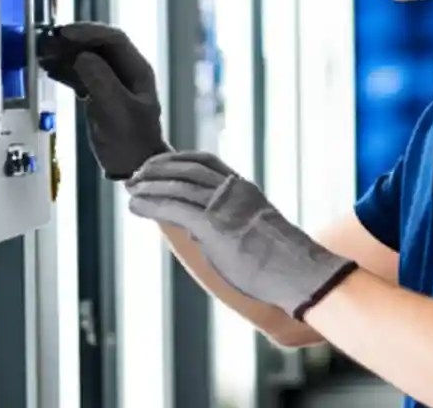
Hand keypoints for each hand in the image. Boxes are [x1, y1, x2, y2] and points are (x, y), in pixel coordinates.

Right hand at [38, 22, 170, 179]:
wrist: (134, 166)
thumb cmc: (131, 140)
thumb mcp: (116, 110)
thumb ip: (100, 81)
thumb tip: (81, 56)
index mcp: (137, 70)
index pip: (114, 39)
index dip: (88, 32)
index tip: (64, 34)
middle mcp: (126, 71)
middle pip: (97, 45)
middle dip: (72, 41)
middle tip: (46, 43)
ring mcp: (112, 81)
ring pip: (86, 58)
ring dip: (65, 54)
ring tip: (42, 54)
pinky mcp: (98, 93)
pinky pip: (80, 74)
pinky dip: (64, 70)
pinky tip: (48, 69)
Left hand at [126, 151, 357, 319]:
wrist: (301, 272)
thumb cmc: (284, 261)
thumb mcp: (257, 230)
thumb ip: (230, 223)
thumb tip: (202, 232)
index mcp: (245, 188)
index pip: (206, 161)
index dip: (178, 159)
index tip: (159, 163)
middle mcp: (233, 190)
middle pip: (186, 167)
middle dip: (157, 169)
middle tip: (136, 175)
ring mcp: (223, 206)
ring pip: (176, 184)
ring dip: (148, 185)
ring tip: (131, 189)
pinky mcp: (213, 225)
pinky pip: (173, 207)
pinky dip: (150, 204)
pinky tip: (136, 206)